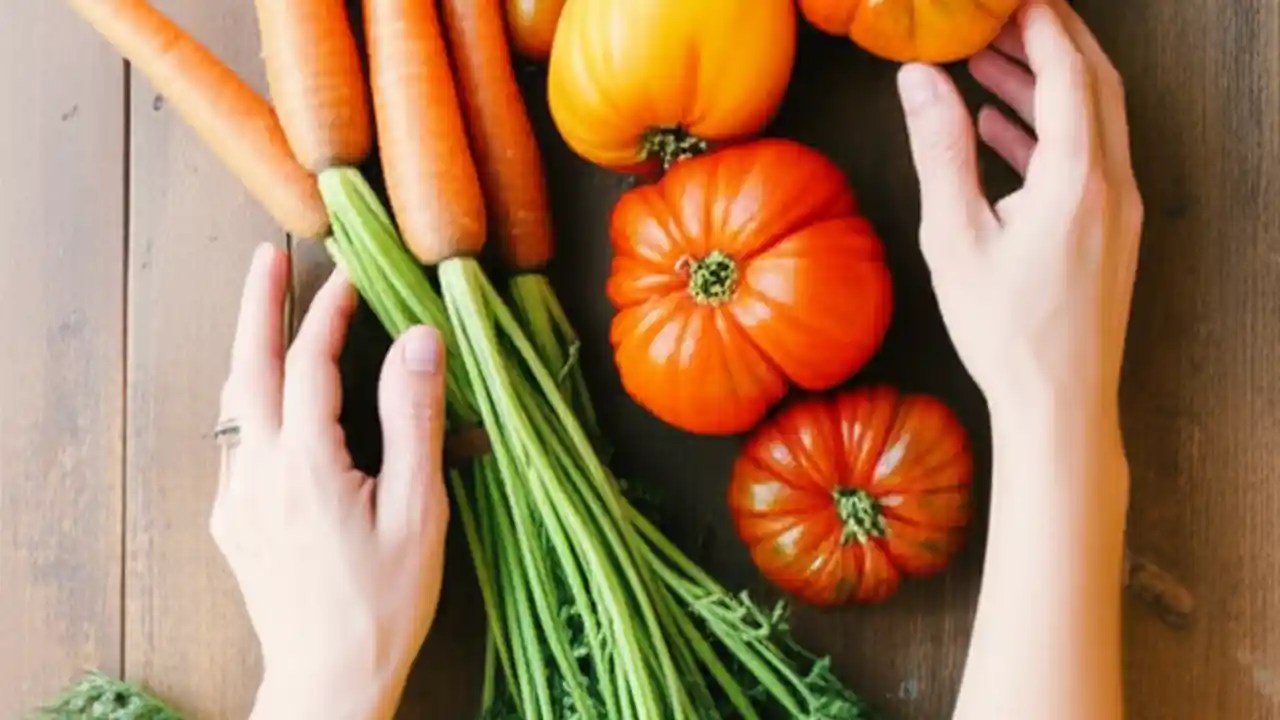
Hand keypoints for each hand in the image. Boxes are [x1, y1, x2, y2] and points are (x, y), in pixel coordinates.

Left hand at [211, 244, 449, 719]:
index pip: (309, 361)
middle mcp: (258, 473)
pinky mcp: (232, 524)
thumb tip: (419, 340)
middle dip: (258, 305)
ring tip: (266, 316)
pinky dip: (251, 404)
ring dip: (250, 352)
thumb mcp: (417, 511)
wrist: (328, 679)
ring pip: (234, 405)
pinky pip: (234, 446)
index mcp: (306, 464)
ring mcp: (237, 499)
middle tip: (269, 256)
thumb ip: (414, 419)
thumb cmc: (385, 603)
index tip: (353, 274)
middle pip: (249, 367)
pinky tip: (275, 406)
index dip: (330, 310)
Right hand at [897, 0, 1142, 416]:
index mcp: (1078, 176)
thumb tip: (917, 80)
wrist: (1060, 402)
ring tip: (986, 61)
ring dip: (1045, 82)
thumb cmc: (1006, 330)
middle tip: (1001, 12)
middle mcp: (1112, 181)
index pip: (1067, 69)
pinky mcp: (1110, 230)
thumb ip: (940, 150)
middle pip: (1094, 80)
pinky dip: (1048, 129)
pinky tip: (1003, 126)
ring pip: (1092, 117)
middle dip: (1049, 37)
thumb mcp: (955, 237)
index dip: (1037, 22)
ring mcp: (1119, 207)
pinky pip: (1087, 156)